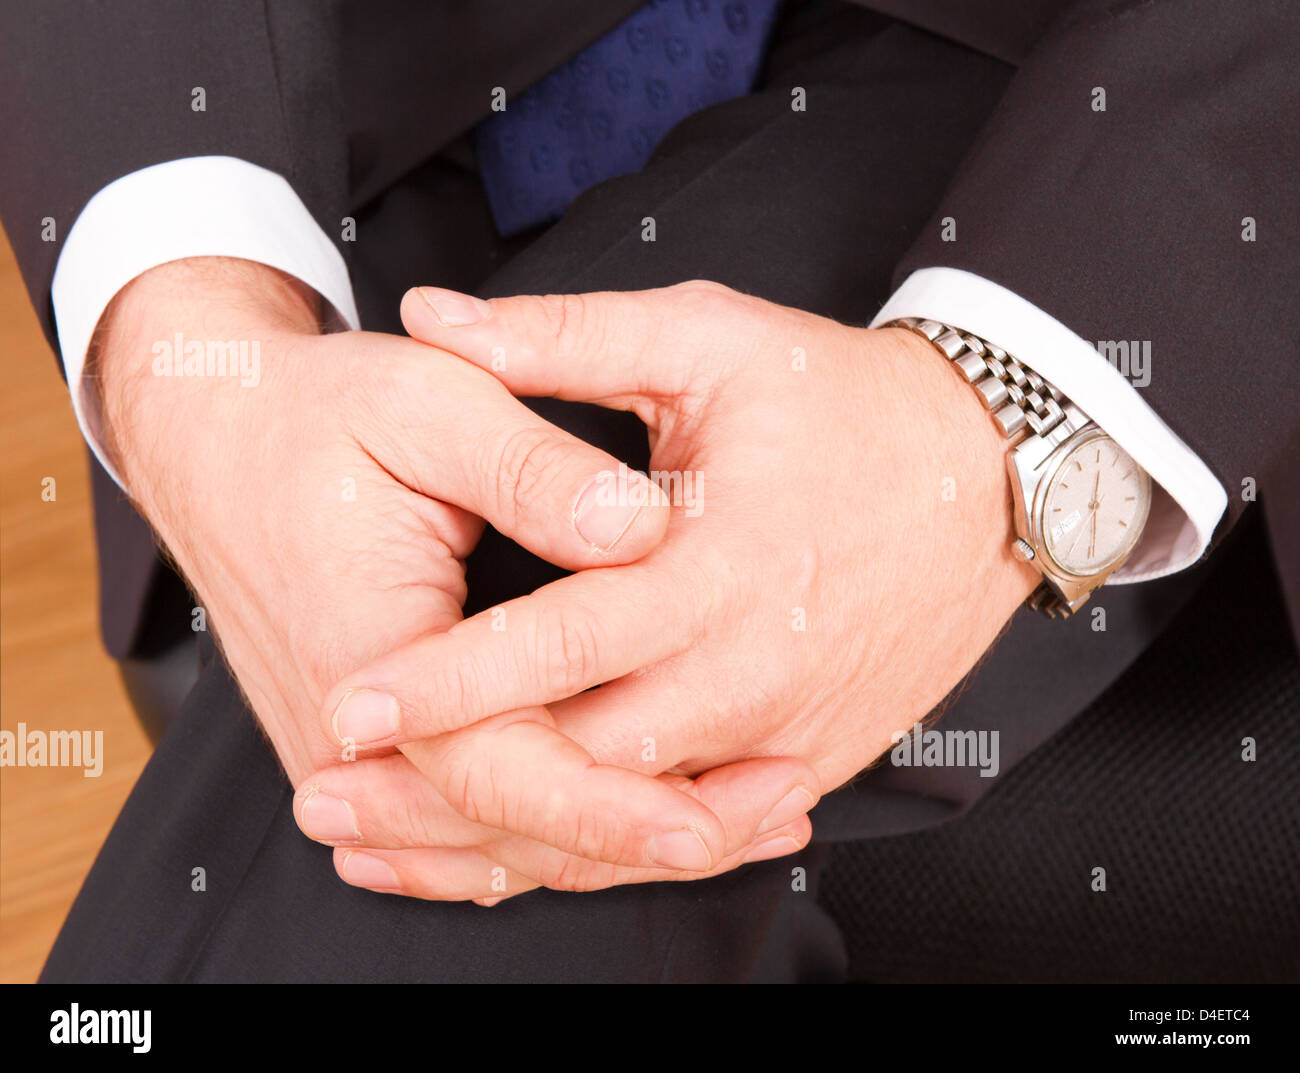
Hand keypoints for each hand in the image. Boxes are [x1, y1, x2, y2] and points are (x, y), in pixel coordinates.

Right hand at [96, 259, 815, 885]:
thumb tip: (633, 526)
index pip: (499, 771)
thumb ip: (530, 468)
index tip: (709, 820)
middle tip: (774, 815)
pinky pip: (476, 815)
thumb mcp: (422, 405)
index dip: (610, 807)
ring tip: (736, 825)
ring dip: (617, 842)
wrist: (214, 438)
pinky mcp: (379, 744)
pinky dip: (558, 830)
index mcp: (369, 650)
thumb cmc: (312, 416)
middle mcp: (355, 729)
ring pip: (501, 839)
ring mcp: (362, 749)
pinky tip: (635, 830)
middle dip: (646, 838)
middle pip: (514, 831)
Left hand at [314, 280, 1037, 899]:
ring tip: (400, 842)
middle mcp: (748, 667)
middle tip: (337, 795)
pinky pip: (700, 831)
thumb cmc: (843, 400)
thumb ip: (561, 336)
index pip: (557, 643)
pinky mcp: (814, 756)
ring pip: (632, 815)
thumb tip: (435, 315)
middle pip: (582, 758)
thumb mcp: (706, 340)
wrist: (986, 470)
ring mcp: (787, 727)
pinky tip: (529, 857)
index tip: (350, 707)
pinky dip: (611, 846)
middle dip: (451, 786)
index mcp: (712, 565)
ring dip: (516, 835)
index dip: (445, 680)